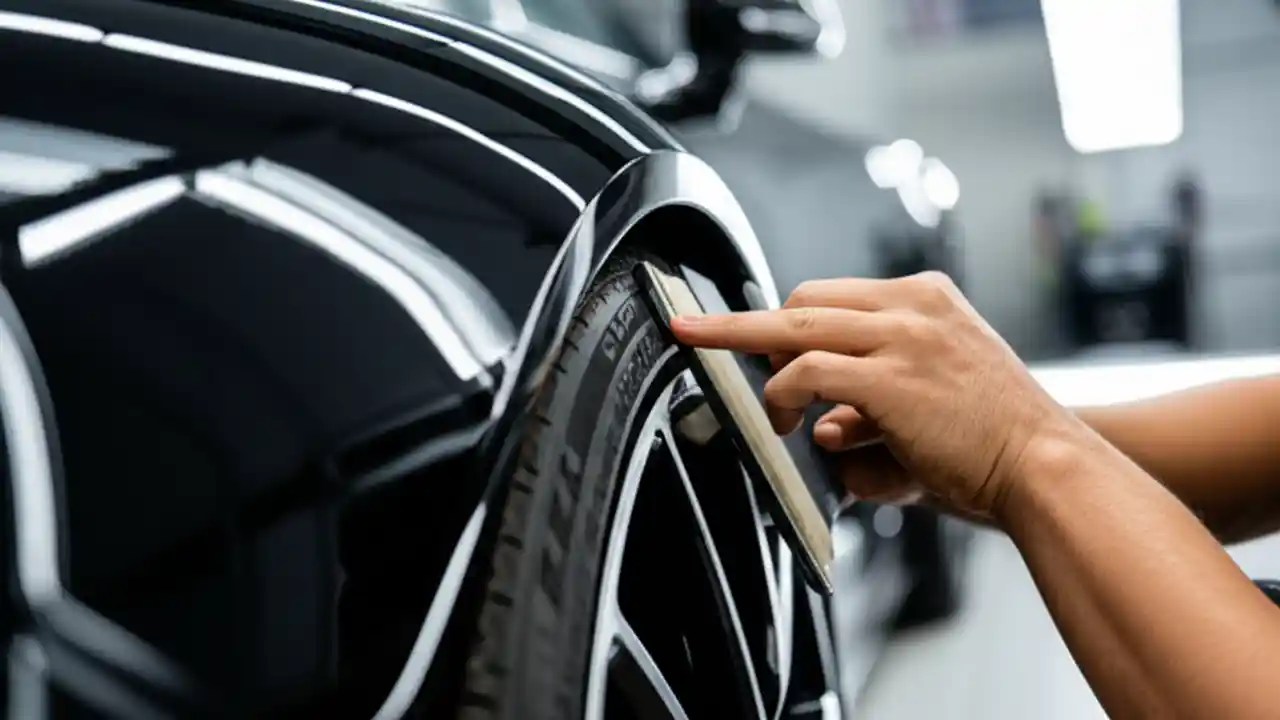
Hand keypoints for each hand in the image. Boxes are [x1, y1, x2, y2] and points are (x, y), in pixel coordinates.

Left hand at [671, 272, 1084, 520]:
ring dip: (762, 368)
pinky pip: (805, 372)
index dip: (790, 323)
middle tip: (751, 376)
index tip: (749, 336)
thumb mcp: (936, 394)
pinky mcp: (890, 377)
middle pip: (803, 299)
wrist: (1044, 466)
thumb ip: (876, 397)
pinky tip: (787, 424)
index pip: (834, 293)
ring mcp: (903, 336)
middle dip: (760, 334)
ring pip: (793, 325)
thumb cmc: (992, 442)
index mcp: (928, 297)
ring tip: (775, 416)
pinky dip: (782, 396)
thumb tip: (824, 426)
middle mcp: (913, 305)